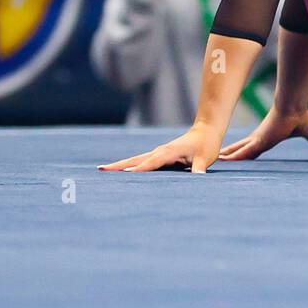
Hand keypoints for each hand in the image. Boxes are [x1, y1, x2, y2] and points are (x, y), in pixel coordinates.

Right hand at [98, 124, 222, 173]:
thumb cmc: (206, 144)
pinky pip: (142, 161)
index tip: (124, 176)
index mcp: (169, 152)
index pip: (151, 163)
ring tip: (104, 171)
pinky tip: (123, 172)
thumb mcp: (205, 157)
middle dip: (119, 166)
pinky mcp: (160, 155)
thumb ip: (199, 168)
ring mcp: (159, 152)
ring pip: (136, 160)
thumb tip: (198, 178)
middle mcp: (160, 151)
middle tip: (100, 170)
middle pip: (136, 160)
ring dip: (121, 165)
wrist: (207, 129)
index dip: (139, 170)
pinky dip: (130, 165)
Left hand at [218, 105, 307, 160]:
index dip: (244, 152)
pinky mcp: (259, 140)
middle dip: (231, 154)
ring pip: (240, 152)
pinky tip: (224, 160)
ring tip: (214, 160)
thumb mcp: (307, 131)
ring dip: (228, 157)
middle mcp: (260, 138)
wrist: (294, 105)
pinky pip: (244, 152)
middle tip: (218, 158)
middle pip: (242, 149)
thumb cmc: (298, 115)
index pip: (253, 148)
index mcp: (268, 137)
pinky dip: (234, 157)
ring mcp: (258, 139)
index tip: (235, 156)